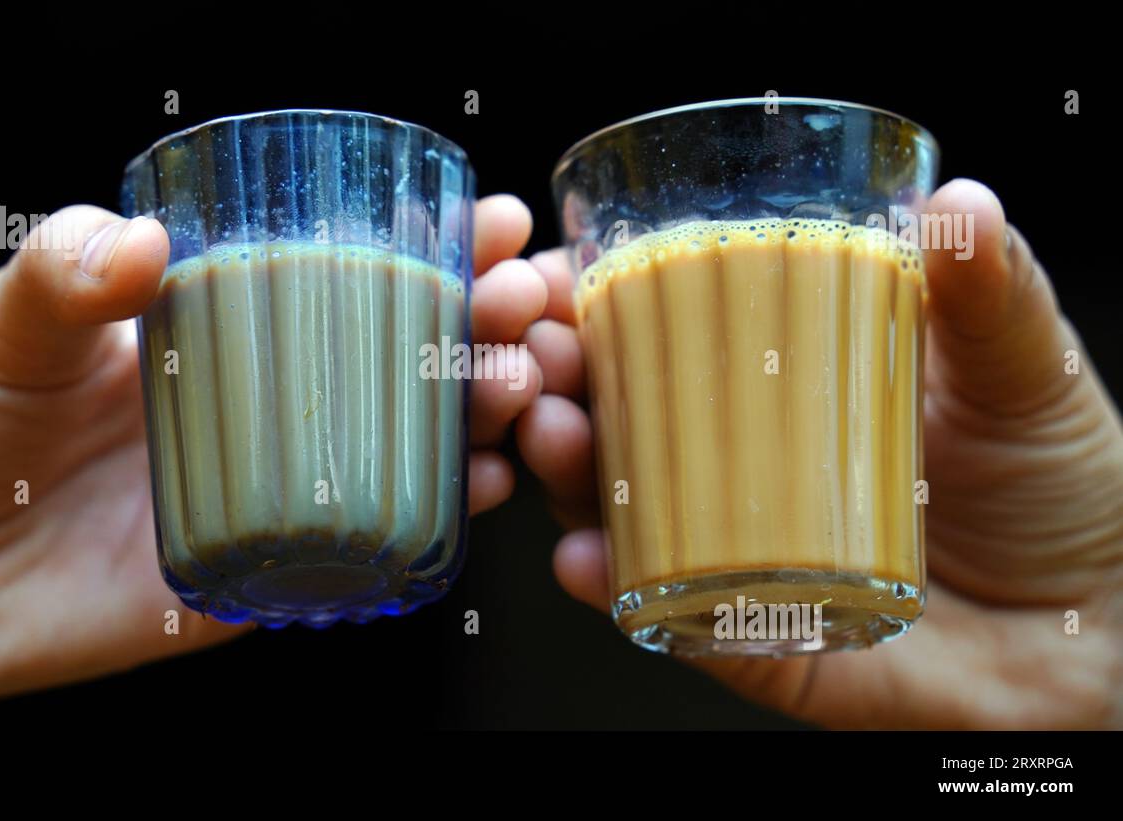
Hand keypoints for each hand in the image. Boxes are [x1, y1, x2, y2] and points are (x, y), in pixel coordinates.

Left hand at [0, 195, 543, 727]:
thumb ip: (58, 277)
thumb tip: (135, 243)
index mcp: (206, 331)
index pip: (339, 274)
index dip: (426, 244)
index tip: (493, 221)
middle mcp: (252, 407)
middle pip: (397, 358)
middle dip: (479, 324)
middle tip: (524, 302)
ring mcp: (264, 490)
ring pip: (402, 446)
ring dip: (475, 411)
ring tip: (514, 381)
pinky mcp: (260, 575)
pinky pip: (364, 546)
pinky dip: (433, 516)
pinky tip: (476, 484)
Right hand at [518, 179, 1122, 728]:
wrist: (1102, 633)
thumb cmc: (1062, 490)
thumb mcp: (1024, 374)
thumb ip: (990, 295)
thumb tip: (958, 202)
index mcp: (783, 382)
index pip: (663, 332)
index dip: (591, 302)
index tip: (547, 274)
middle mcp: (741, 462)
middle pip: (615, 416)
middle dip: (548, 381)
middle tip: (536, 353)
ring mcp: (735, 548)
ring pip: (615, 508)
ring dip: (561, 469)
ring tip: (555, 431)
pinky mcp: (748, 639)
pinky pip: (661, 614)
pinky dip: (607, 586)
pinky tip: (582, 555)